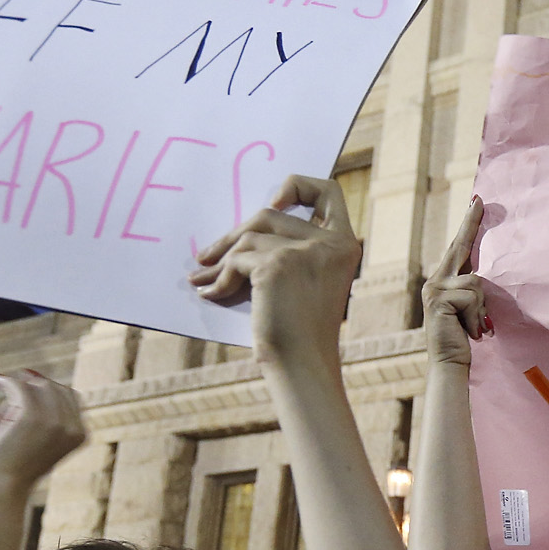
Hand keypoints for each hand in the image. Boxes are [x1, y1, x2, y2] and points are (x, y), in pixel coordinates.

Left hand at [0, 372, 87, 487]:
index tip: (31, 387)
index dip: (51, 389)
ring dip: (20, 382)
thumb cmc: (16, 470)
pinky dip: (6, 381)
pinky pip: (19, 387)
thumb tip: (40, 387)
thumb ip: (51, 424)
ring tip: (3, 382)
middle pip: (57, 388)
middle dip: (36, 384)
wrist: (2, 487)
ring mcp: (53, 421)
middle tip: (16, 383)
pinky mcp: (30, 416)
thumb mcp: (45, 447)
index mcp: (80, 435)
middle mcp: (72, 427)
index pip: (72, 397)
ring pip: (39, 385)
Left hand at [190, 176, 361, 366]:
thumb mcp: (307, 282)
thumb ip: (293, 251)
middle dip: (235, 232)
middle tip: (209, 254)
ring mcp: (306, 251)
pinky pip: (238, 260)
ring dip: (221, 258)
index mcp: (345, 244)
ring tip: (203, 276)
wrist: (302, 363)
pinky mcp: (278, 264)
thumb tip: (242, 232)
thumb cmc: (302, 331)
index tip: (273, 203)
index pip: (328, 191)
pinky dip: (220, 278)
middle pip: (271, 212)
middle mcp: (331, 242)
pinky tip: (211, 295)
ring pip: (249, 236)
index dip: (297, 186)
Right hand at [421, 199, 488, 368]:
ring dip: (482, 308)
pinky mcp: (438, 300)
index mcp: (443, 281)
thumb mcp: (470, 309)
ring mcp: (434, 289)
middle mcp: (435, 281)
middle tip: (479, 199)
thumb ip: (473, 291)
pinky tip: (470, 331)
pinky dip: (476, 317)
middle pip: (459, 247)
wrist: (450, 363)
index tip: (476, 202)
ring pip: (475, 282)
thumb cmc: (463, 339)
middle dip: (471, 223)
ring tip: (474, 326)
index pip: (459, 248)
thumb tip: (483, 277)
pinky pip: (471, 297)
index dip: (468, 225)